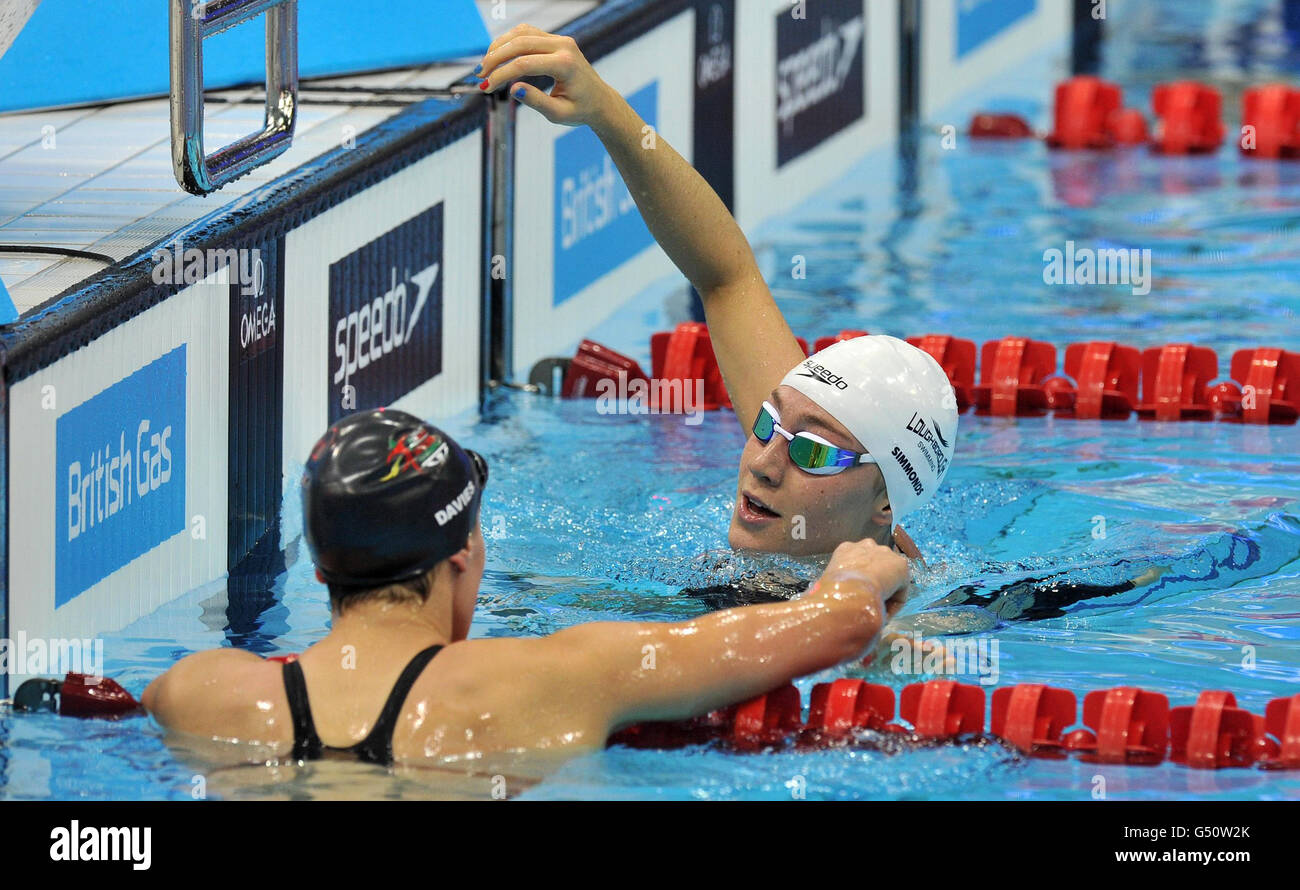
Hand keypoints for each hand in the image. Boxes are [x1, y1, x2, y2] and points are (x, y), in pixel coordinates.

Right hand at [476, 24, 615, 127]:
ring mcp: (560, 39)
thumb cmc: (580, 110)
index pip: (524, 64)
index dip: (501, 75)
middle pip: (520, 43)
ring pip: (522, 33)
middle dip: (495, 58)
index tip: (486, 87)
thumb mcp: (558, 114)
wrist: (599, 101)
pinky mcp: (556, 39)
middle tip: (480, 75)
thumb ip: (537, 102)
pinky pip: (528, 33)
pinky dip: (510, 42)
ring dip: (500, 46)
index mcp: (565, 65)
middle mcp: (564, 46)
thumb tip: (513, 89)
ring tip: (486, 65)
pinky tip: (498, 55)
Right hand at [819, 537, 910, 616]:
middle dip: (873, 584)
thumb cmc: (832, 590)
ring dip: (885, 593)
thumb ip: (834, 586)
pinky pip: (899, 589)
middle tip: (868, 604)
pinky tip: (884, 614)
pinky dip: (894, 603)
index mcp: (846, 549)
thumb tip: (831, 601)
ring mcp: (885, 553)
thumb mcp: (826, 585)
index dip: (856, 584)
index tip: (855, 600)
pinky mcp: (901, 565)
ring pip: (888, 578)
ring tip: (876, 611)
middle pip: (873, 567)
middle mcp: (866, 545)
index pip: (856, 565)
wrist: (851, 588)